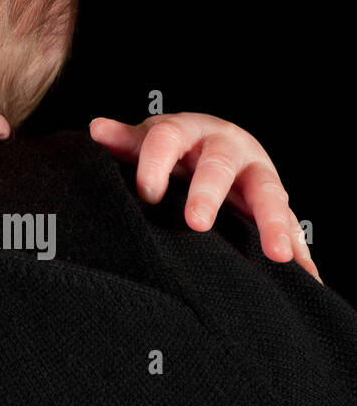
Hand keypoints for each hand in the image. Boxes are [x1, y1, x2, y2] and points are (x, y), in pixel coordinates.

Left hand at [88, 113, 320, 283]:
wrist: (212, 144)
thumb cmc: (172, 149)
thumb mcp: (148, 141)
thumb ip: (125, 141)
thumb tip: (97, 128)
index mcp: (187, 130)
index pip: (168, 138)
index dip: (156, 163)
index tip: (146, 193)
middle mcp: (226, 146)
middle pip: (219, 165)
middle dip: (208, 193)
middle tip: (197, 223)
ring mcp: (256, 172)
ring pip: (268, 193)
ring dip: (273, 224)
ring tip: (278, 255)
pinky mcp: (275, 200)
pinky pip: (291, 223)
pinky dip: (300, 249)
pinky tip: (308, 277)